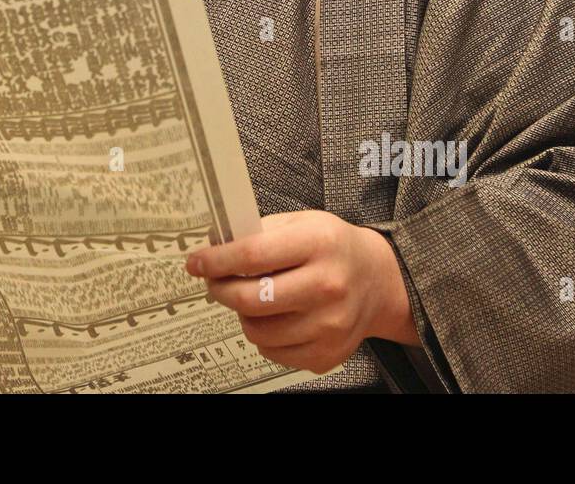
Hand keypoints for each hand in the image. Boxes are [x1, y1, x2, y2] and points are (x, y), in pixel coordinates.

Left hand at [185, 209, 418, 374]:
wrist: (379, 281)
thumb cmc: (332, 247)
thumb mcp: (301, 222)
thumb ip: (258, 232)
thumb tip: (214, 247)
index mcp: (318, 243)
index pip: (253, 255)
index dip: (216, 260)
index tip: (195, 262)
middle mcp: (327, 286)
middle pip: (251, 298)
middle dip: (220, 290)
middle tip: (215, 282)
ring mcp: (330, 325)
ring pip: (257, 330)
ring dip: (242, 314)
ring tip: (251, 298)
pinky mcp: (328, 354)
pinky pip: (273, 352)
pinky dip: (263, 335)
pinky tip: (274, 317)